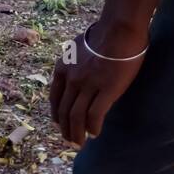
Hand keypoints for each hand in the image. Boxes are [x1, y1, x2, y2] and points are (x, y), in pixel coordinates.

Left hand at [50, 22, 147, 144]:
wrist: (118, 29)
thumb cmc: (103, 34)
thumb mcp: (77, 48)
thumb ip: (74, 63)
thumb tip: (76, 71)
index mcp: (62, 68)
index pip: (55, 98)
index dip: (56, 114)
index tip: (59, 124)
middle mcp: (71, 79)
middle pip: (64, 111)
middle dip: (66, 129)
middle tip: (69, 140)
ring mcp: (88, 85)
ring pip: (77, 116)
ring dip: (77, 133)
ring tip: (79, 143)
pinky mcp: (106, 90)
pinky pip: (95, 115)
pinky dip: (93, 127)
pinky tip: (95, 133)